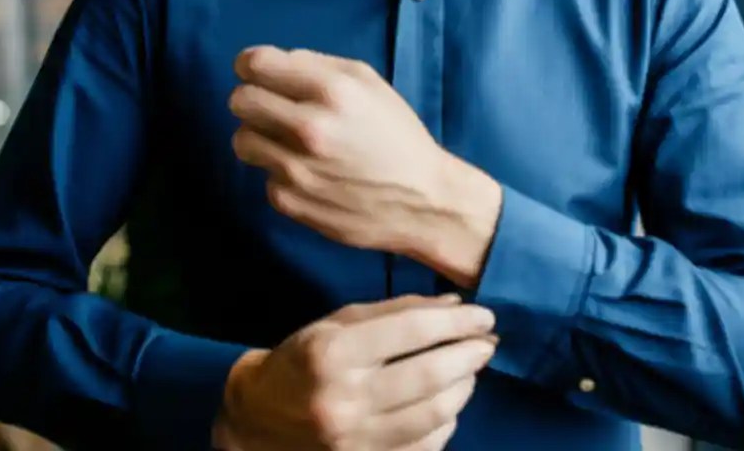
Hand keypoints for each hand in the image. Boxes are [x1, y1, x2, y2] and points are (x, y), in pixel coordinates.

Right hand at [212, 294, 497, 450]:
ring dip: (463, 389)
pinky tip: (446, 407)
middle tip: (487, 344)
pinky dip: (445, 424)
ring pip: (434, 415)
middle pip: (429, 376)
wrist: (256, 421)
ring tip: (468, 373)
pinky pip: (425, 446)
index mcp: (333, 354)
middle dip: (469, 355)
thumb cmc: (301, 362)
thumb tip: (456, 306)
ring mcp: (355, 441)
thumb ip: (396, 312)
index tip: (485, 317)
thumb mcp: (337, 324)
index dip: (457, 323)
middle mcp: (344, 400)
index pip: (411, 331)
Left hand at [228, 46, 501, 286]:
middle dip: (252, 99)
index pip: (255, 65)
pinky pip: (264, 177)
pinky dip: (281, 174)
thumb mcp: (370, 85)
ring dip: (260, 137)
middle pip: (239, 100)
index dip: (250, 66)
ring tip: (288, 142)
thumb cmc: (397, 137)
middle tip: (272, 108)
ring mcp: (297, 169)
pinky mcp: (290, 201)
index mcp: (332, 92)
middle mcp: (310, 128)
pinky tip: (310, 174)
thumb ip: (318, 65)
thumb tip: (273, 62)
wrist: (422, 202)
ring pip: (242, 140)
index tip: (255, 73)